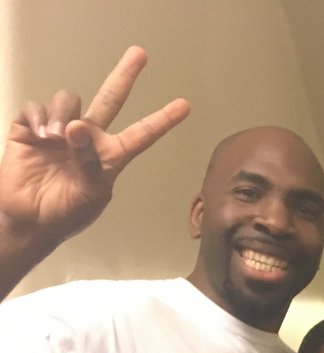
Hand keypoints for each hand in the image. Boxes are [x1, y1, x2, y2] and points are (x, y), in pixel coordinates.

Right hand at [0, 46, 188, 247]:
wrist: (30, 220)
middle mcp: (88, 137)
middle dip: (124, 75)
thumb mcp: (91, 193)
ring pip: (69, 100)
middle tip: (140, 54)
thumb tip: (76, 126)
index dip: (162, 120)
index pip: (142, 134)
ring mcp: (60, 131)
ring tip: (57, 138)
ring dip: (63, 113)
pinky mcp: (31, 128)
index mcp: (111, 156)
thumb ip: (89, 161)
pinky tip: (40, 134)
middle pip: (110, 98)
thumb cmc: (67, 213)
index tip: (186, 105)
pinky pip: (36, 108)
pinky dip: (38, 117)